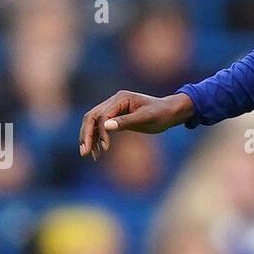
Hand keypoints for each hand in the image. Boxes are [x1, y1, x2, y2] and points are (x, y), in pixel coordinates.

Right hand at [79, 91, 194, 159]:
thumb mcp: (146, 118)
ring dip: (89, 137)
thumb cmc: (161, 113)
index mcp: (120, 99)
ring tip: (88, 154)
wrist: (170, 112)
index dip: (100, 132)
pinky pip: (101, 126)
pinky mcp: (116, 116)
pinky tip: (97, 151)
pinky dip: (97, 138)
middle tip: (84, 153)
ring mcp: (113, 108)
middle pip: (91, 117)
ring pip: (93, 122)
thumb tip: (106, 126)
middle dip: (86, 134)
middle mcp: (114, 101)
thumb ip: (126, 121)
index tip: (105, 149)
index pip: (102, 115)